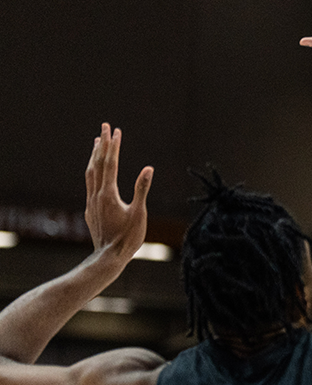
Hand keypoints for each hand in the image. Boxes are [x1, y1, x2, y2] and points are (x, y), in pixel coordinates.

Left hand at [84, 123, 152, 258]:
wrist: (109, 257)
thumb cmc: (128, 237)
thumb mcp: (139, 213)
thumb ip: (141, 189)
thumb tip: (148, 169)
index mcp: (108, 194)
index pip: (110, 163)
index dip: (113, 146)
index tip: (115, 131)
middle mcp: (96, 195)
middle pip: (98, 164)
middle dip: (102, 144)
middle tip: (104, 127)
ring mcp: (92, 202)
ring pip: (90, 173)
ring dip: (94, 156)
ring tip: (96, 143)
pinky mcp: (91, 210)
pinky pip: (89, 184)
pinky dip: (92, 171)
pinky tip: (95, 172)